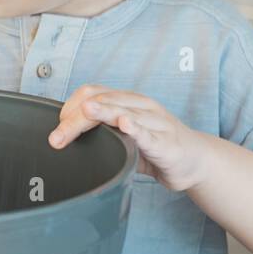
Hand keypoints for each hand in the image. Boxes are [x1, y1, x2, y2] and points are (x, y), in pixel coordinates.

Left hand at [48, 84, 209, 191]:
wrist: (195, 161)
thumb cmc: (156, 146)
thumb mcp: (123, 135)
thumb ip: (101, 131)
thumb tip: (64, 135)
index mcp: (127, 101)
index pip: (92, 92)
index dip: (71, 107)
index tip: (58, 127)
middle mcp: (140, 105)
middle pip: (102, 101)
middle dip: (75, 119)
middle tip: (57, 138)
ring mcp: (155, 122)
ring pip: (124, 112)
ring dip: (102, 114)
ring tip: (86, 112)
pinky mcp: (166, 142)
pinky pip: (149, 133)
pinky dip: (135, 128)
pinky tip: (125, 124)